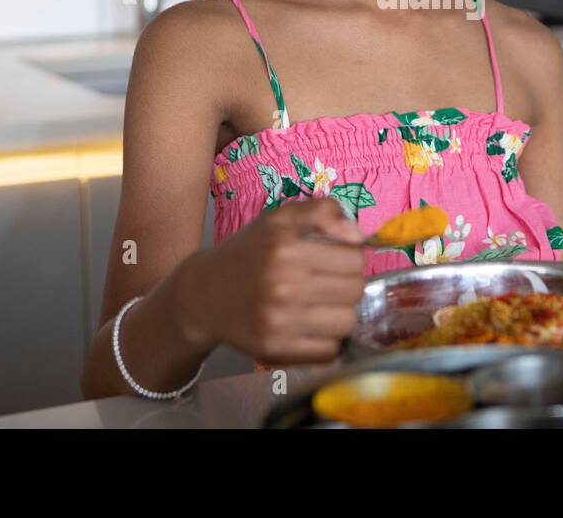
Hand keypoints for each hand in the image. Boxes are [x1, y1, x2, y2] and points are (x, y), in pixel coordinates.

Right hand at [201, 197, 366, 364]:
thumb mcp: (279, 219)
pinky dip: (325, 340)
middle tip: (327, 283)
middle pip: (355, 291)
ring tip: (320, 305)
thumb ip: (322, 212)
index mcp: (286, 247)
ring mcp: (278, 321)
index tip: (336, 261)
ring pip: (347, 322)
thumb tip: (359, 236)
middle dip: (347, 285)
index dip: (350, 258)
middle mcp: (282, 285)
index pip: (355, 259)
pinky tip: (309, 326)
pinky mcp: (274, 349)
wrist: (202, 293)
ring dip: (339, 314)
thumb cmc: (249, 252)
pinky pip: (328, 351)